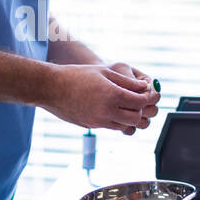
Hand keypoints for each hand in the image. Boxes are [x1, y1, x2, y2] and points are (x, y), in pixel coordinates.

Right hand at [44, 64, 160, 133]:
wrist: (52, 88)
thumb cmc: (77, 75)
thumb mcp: (104, 72)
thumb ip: (127, 82)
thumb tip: (145, 87)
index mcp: (112, 94)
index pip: (140, 101)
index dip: (147, 97)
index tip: (147, 92)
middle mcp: (107, 111)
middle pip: (136, 117)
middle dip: (140, 109)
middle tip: (138, 100)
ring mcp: (99, 121)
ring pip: (125, 125)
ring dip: (130, 117)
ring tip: (127, 105)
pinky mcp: (92, 125)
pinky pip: (112, 127)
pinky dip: (118, 120)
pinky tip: (113, 109)